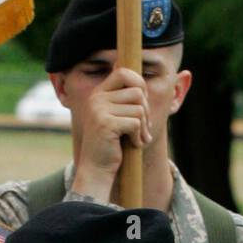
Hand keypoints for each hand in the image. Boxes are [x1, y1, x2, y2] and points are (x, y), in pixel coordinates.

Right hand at [70, 67, 151, 200]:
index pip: (124, 72)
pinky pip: (135, 123)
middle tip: (144, 127)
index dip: (139, 84)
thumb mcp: (116, 117)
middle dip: (146, 110)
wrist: (96, 169)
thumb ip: (125, 100)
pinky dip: (139, 136)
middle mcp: (97, 98)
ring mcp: (100, 111)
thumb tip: (144, 84)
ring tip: (139, 138)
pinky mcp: (106, 124)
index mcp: (99, 93)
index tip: (141, 104)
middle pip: (137, 91)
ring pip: (139, 108)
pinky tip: (134, 144)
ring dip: (144, 126)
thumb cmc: (111, 145)